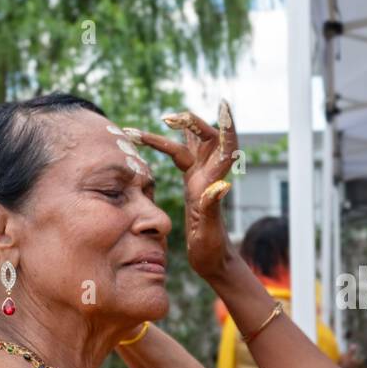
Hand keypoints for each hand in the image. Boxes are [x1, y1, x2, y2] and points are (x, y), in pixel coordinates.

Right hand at [124, 102, 237, 279]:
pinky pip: (181, 157)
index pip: (224, 147)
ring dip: (174, 132)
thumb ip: (212, 207)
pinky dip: (166, 146)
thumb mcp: (210, 231)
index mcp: (213, 183)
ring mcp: (201, 179)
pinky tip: (153, 141)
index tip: (224, 105)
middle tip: (167, 118)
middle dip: (189, 123)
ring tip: (141, 131)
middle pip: (205, 138)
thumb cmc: (213, 250)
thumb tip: (221, 186)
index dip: (225, 125)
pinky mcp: (193, 185)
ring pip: (190, 145)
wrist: (213, 262)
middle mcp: (209, 176)